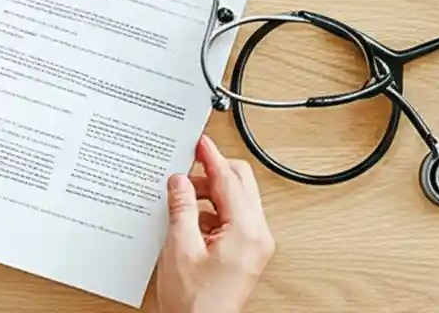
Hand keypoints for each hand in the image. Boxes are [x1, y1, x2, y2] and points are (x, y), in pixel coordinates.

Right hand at [156, 136, 274, 312]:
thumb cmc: (196, 303)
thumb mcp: (180, 248)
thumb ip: (181, 208)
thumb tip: (179, 182)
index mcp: (246, 230)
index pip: (229, 179)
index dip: (211, 157)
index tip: (201, 142)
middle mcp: (258, 235)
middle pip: (240, 185)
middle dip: (213, 174)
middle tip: (189, 167)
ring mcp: (256, 244)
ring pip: (238, 201)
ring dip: (212, 194)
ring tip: (183, 197)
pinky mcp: (249, 252)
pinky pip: (236, 219)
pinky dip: (215, 212)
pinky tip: (191, 218)